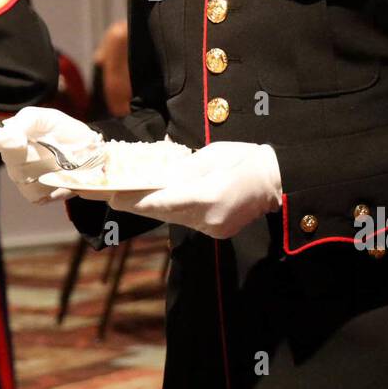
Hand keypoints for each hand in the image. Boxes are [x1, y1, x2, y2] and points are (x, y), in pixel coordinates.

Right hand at [0, 107, 101, 203]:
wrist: (88, 153)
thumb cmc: (65, 131)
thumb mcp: (48, 118)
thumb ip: (25, 120)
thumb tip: (8, 135)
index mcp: (12, 134)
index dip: (6, 141)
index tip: (22, 140)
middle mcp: (11, 158)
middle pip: (13, 162)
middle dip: (37, 154)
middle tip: (55, 146)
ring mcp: (21, 178)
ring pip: (25, 178)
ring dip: (48, 169)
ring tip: (61, 160)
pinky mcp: (33, 195)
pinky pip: (36, 193)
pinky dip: (53, 184)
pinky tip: (61, 175)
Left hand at [108, 142, 281, 238]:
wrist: (277, 180)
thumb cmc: (243, 159)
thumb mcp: (210, 156)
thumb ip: (182, 170)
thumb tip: (157, 177)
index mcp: (206, 195)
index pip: (161, 201)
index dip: (134, 200)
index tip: (112, 196)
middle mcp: (206, 218)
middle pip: (162, 213)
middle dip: (137, 203)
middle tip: (111, 194)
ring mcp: (212, 228)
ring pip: (172, 218)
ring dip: (152, 208)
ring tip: (128, 196)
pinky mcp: (216, 232)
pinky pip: (186, 220)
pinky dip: (172, 210)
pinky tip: (160, 201)